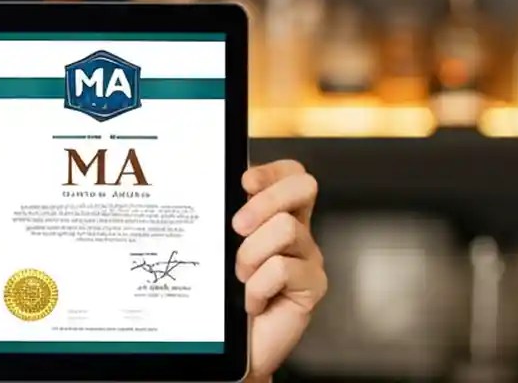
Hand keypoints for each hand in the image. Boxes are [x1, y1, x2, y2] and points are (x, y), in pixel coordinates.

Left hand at [232, 160, 326, 382]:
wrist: (230, 346)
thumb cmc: (222, 294)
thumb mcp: (218, 248)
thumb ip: (221, 220)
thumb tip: (205, 187)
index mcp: (276, 215)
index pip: (291, 175)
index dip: (272, 171)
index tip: (244, 183)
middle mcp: (297, 231)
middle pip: (302, 187)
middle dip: (266, 200)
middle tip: (237, 227)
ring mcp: (308, 257)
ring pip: (286, 228)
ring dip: (251, 253)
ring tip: (240, 277)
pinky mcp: (313, 286)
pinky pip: (282, 269)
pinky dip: (257, 287)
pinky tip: (251, 302)